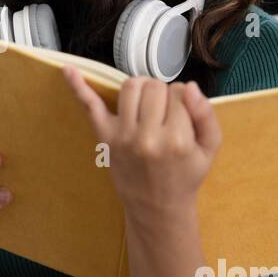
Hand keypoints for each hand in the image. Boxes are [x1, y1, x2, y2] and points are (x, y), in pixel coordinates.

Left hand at [61, 67, 221, 228]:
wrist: (157, 207)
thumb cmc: (185, 175)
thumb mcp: (209, 149)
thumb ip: (206, 115)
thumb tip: (190, 87)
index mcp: (177, 140)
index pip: (180, 92)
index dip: (183, 99)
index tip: (182, 115)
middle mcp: (147, 137)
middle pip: (154, 87)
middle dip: (162, 93)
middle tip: (165, 114)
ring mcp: (123, 137)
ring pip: (130, 87)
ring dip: (141, 88)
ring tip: (147, 105)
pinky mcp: (104, 137)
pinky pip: (89, 106)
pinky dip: (78, 87)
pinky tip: (68, 70)